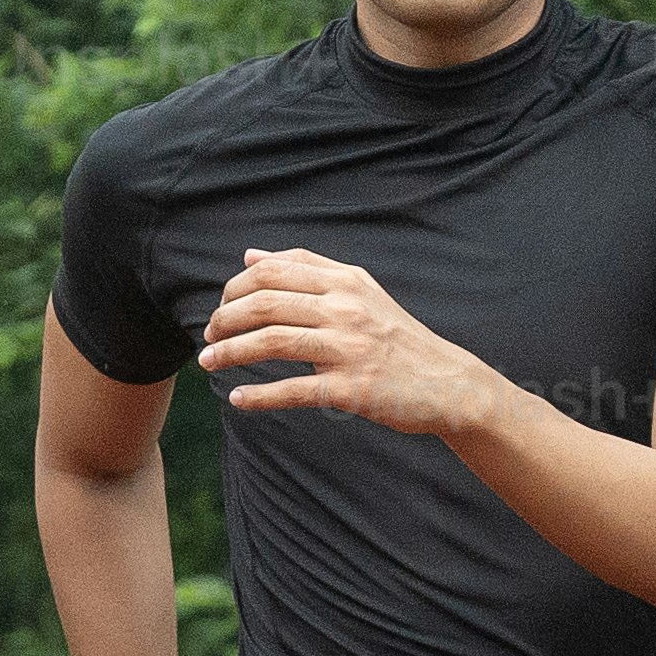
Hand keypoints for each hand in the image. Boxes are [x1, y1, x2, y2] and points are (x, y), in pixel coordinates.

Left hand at [195, 250, 513, 439]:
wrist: (447, 382)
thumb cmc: (395, 337)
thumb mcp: (358, 291)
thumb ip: (306, 269)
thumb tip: (250, 256)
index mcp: (345, 280)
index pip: (273, 271)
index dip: (234, 287)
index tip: (221, 307)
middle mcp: (345, 308)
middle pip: (264, 303)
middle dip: (225, 319)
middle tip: (208, 337)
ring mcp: (349, 348)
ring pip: (271, 341)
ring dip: (230, 352)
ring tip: (207, 363)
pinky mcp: (351, 388)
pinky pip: (293, 389)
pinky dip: (259, 395)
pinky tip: (238, 398)